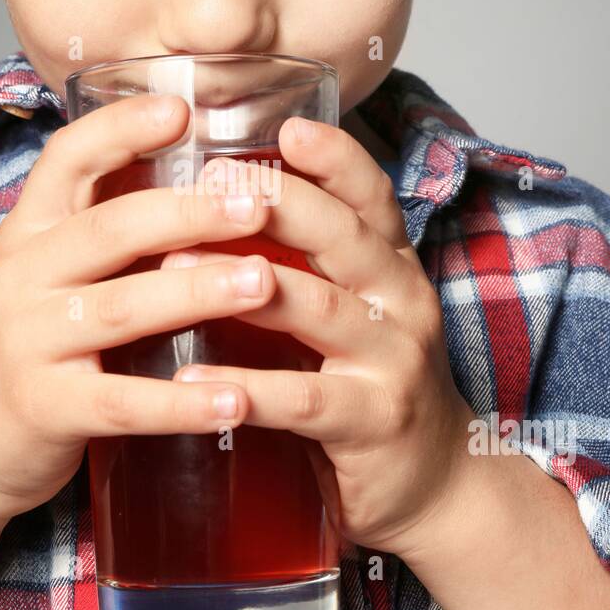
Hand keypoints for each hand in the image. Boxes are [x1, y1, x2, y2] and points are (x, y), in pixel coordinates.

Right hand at [0, 93, 276, 521]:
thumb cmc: (34, 344)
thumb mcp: (51, 272)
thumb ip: (110, 231)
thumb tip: (209, 179)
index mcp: (30, 232)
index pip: (66, 159)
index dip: (121, 129)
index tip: (181, 109)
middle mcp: (23, 277)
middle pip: (110, 229)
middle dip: (190, 212)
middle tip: (259, 203)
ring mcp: (31, 344)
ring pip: (122, 308)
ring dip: (197, 291)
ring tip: (263, 282)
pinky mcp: (48, 409)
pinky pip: (124, 403)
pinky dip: (182, 403)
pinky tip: (237, 400)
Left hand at [162, 115, 474, 556]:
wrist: (436, 484)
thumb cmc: (368, 384)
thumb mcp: (352, 310)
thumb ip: (305, 263)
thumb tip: (215, 206)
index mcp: (391, 266)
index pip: (370, 196)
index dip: (334, 158)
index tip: (286, 125)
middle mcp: (402, 302)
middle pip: (344, 237)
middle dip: (279, 202)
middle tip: (209, 179)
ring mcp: (393, 363)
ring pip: (322, 310)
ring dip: (245, 287)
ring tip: (173, 271)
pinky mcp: (373, 423)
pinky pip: (306, 401)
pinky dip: (250, 390)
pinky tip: (195, 383)